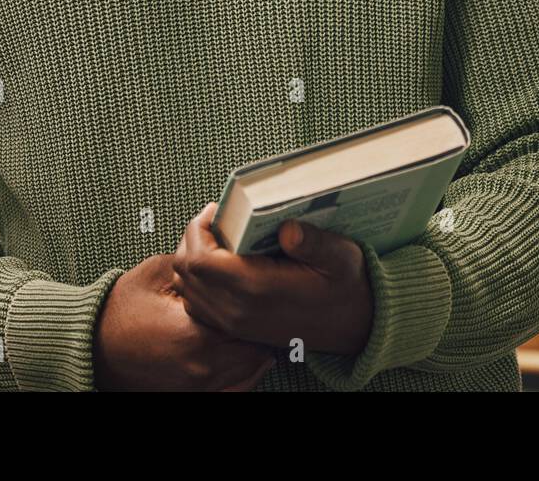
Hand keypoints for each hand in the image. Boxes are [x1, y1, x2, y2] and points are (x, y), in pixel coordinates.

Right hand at [93, 252, 276, 390]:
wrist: (90, 346)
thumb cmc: (120, 308)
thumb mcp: (158, 273)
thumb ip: (197, 261)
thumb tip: (225, 238)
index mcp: (195, 335)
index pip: (251, 320)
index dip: (261, 301)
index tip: (264, 285)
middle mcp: (201, 368)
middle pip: (256, 349)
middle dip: (261, 325)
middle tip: (263, 301)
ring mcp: (197, 389)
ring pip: (250, 372)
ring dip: (255, 348)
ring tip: (255, 324)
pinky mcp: (191, 398)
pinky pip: (235, 390)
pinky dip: (245, 373)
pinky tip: (246, 354)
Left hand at [171, 203, 373, 356]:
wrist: (352, 326)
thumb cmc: (344, 285)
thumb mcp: (340, 257)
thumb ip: (313, 242)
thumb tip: (287, 228)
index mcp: (258, 288)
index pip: (199, 260)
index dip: (199, 228)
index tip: (220, 209)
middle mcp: (238, 310)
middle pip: (185, 271)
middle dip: (194, 237)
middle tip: (219, 219)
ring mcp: (233, 323)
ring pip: (186, 288)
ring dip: (193, 258)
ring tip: (218, 237)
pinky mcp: (234, 328)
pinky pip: (196, 303)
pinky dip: (196, 280)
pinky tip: (220, 263)